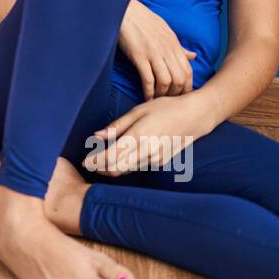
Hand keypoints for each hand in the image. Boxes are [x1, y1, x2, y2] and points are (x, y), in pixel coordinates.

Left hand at [83, 96, 214, 175]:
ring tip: (101, 160)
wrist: (195, 116)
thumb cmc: (165, 108)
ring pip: (127, 170)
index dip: (95, 162)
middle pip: (116, 168)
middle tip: (90, 163)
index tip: (84, 162)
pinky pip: (138, 166)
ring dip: (112, 167)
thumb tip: (96, 135)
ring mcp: (156, 159)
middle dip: (101, 168)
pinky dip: (127, 164)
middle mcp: (147, 151)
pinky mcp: (161, 163)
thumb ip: (117, 126)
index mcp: (139, 136)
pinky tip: (122, 157)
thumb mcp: (139, 110)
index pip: (111, 157)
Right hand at [118, 0, 196, 100]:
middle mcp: (166, 50)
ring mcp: (153, 53)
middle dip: (176, 94)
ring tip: (158, 101)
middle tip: (169, 102)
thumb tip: (193, 56)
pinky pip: (148, 78)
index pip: (188, 71)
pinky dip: (149, 91)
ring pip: (166, 80)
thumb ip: (179, 47)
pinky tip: (147, 98)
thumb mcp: (166, 32)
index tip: (181, 96)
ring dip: (162, 94)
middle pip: (179, 79)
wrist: (126, 10)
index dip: (187, 87)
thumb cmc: (144, 21)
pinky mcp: (138, 55)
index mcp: (174, 44)